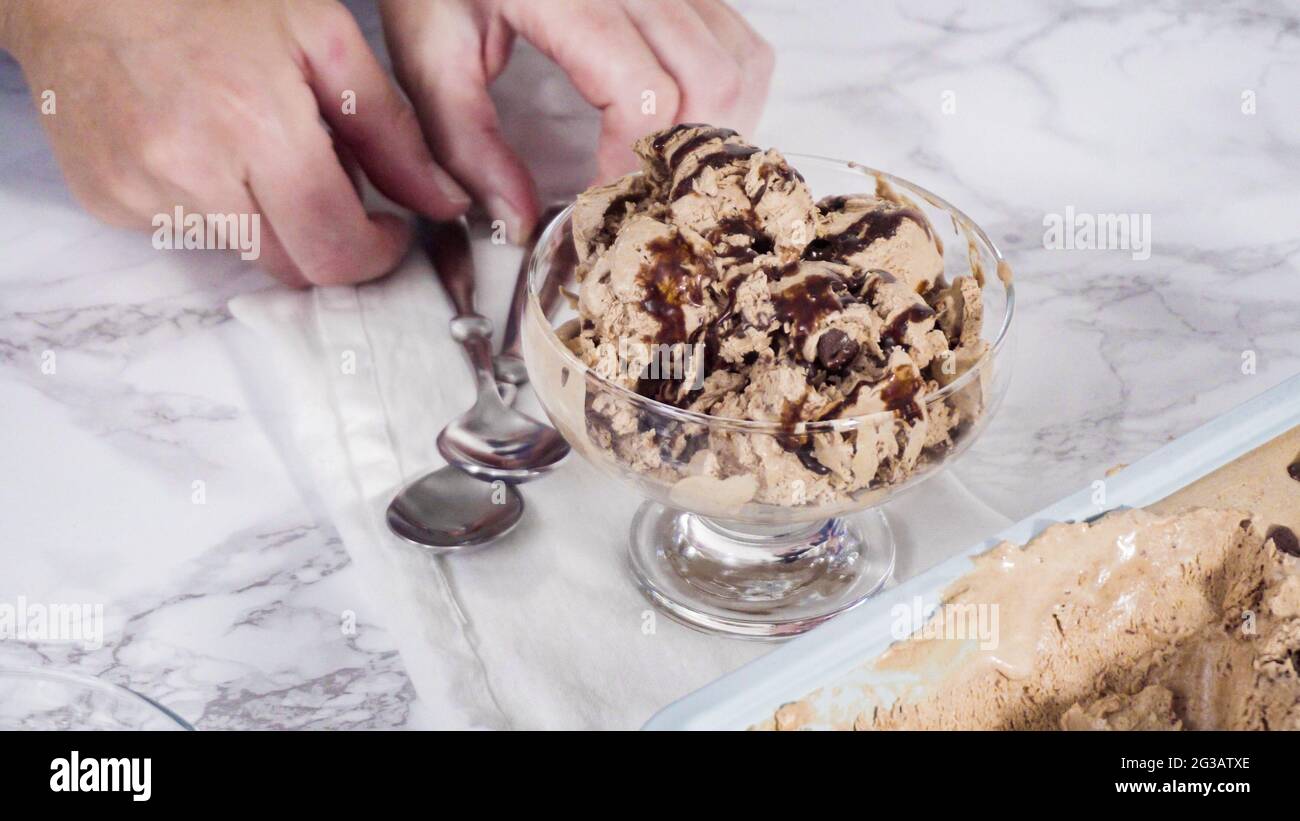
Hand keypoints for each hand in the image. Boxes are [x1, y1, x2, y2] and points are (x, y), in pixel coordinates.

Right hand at [3, 0, 469, 285]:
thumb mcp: (323, 37)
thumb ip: (392, 131)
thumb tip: (444, 202)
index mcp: (256, 124)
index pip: (334, 248)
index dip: (377, 253)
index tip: (389, 229)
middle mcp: (191, 171)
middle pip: (293, 268)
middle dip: (330, 242)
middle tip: (330, 186)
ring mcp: (141, 191)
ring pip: (244, 254)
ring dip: (272, 222)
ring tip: (258, 148)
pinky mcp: (108, 200)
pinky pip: (188, 234)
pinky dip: (215, 208)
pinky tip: (204, 147)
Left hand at [380, 0, 773, 242]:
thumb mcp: (429, 54)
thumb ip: (465, 144)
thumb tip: (518, 222)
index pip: (643, 93)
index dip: (630, 163)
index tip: (598, 201)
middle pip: (709, 84)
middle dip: (679, 159)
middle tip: (634, 195)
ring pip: (741, 65)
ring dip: (713, 132)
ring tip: (660, 166)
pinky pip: (742, 44)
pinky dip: (728, 97)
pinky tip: (682, 125)